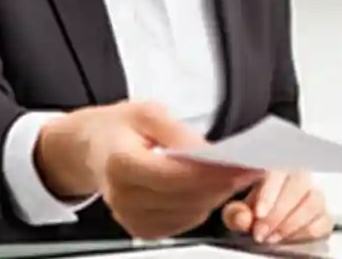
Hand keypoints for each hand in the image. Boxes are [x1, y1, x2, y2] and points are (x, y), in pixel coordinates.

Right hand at [36, 101, 261, 238]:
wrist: (90, 149)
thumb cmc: (117, 128)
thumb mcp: (146, 112)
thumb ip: (177, 132)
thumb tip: (207, 152)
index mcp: (120, 164)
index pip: (175, 176)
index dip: (213, 173)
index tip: (242, 164)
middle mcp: (123, 197)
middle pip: (187, 199)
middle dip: (223, 184)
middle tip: (251, 167)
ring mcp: (131, 218)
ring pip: (190, 214)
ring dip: (216, 196)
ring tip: (236, 175)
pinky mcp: (141, 229)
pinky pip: (183, 223)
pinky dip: (201, 206)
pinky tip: (211, 188)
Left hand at [221, 171, 332, 244]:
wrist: (263, 216)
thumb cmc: (250, 207)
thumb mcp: (235, 210)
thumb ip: (235, 213)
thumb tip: (242, 218)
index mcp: (274, 166)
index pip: (276, 172)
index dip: (269, 194)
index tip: (258, 214)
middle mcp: (298, 175)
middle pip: (299, 185)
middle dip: (278, 213)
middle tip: (261, 232)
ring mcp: (314, 194)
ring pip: (314, 202)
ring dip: (293, 223)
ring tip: (272, 237)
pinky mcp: (324, 215)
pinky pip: (324, 221)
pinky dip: (307, 232)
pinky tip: (288, 238)